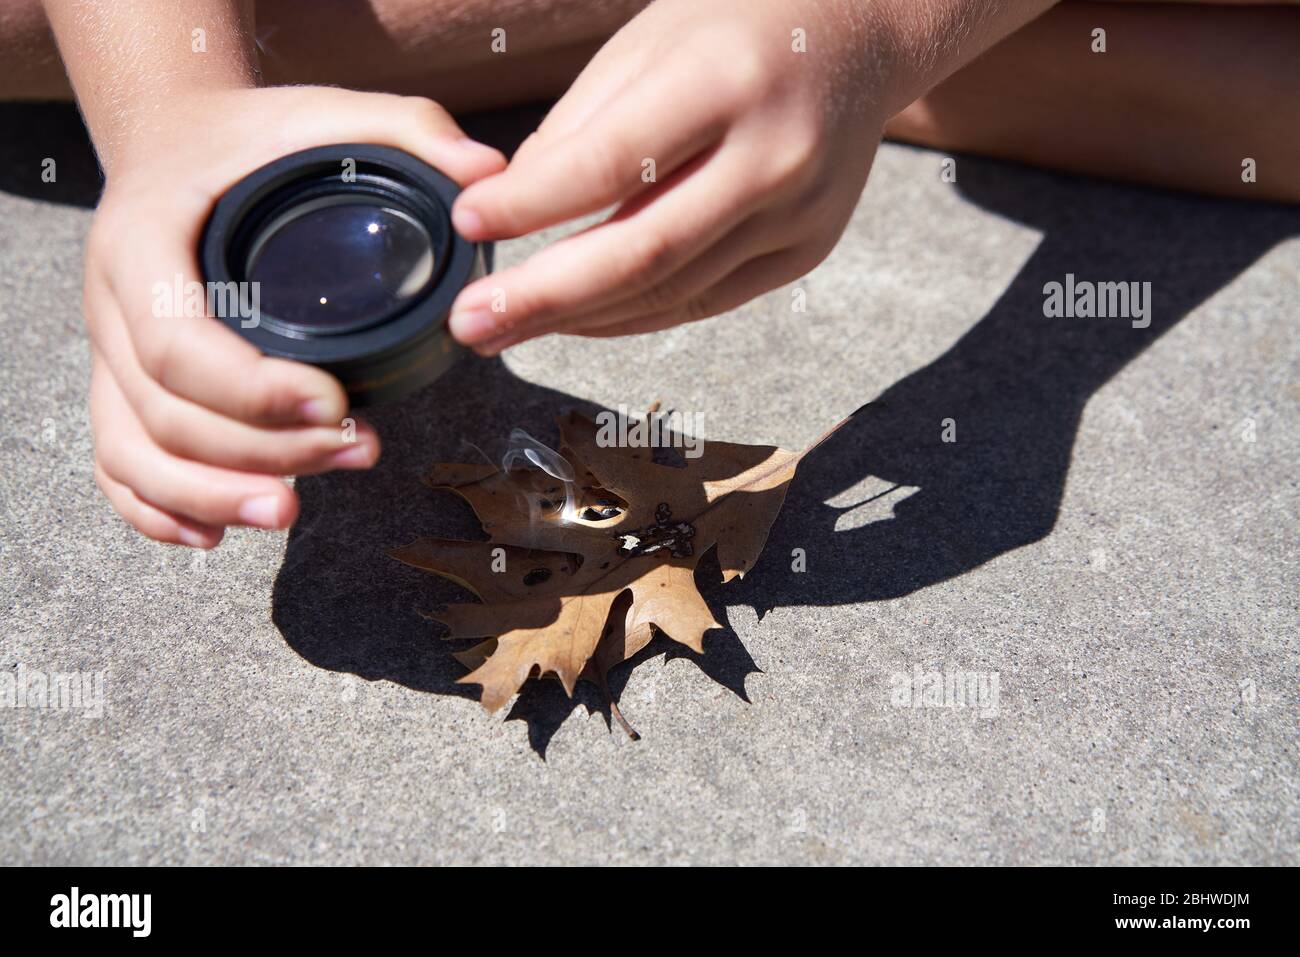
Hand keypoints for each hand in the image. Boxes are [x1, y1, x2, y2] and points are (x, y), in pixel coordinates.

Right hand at [85, 85, 505, 546]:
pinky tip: (214, 535)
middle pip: (163, 413)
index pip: (177, 344)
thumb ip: (406, 130)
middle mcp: (114, 305)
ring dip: (209, 495)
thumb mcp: (325, 114)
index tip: (334, 404)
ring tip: (288, 513)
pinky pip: (117, 463)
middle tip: (352, 456)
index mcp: (146, 242)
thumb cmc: (251, 137)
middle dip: (257, 453)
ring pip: (132, 452)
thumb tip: (490, 176)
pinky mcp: (122, 384)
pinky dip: (156, 509)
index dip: (252, 393)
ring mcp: (112, 352)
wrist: (177, 141)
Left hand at [447, 0, 884, 350]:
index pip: (612, 162)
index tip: (465, 224)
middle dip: (543, 297)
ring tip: (503, 329)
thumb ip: (579, 127)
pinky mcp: (805, 253)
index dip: (530, 204)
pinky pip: (703, 302)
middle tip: (468, 325)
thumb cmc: (736, 28)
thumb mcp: (648, 44)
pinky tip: (576, 319)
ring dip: (578, 318)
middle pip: (643, 252)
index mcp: (726, 81)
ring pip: (670, 291)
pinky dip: (632, 316)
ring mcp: (798, 214)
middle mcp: (772, 156)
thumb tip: (507, 207)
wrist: (860, 38)